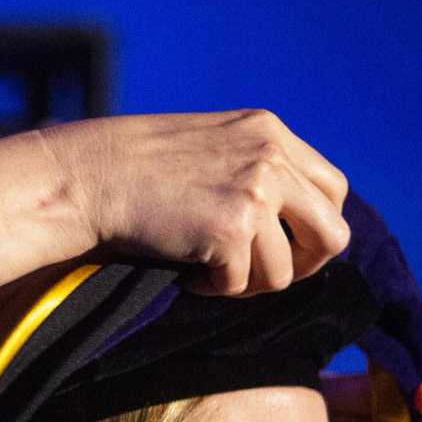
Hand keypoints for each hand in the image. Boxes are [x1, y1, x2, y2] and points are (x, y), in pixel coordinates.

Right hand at [0, 109, 351, 317]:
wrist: (88, 175)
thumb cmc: (134, 168)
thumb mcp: (209, 147)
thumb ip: (254, 168)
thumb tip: (291, 222)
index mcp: (270, 132)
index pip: (332, 189)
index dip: (316, 228)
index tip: (286, 247)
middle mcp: (272, 158)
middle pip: (333, 233)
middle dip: (304, 267)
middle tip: (262, 276)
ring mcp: (255, 192)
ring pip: (284, 271)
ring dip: (247, 284)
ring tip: (207, 272)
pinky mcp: (230, 229)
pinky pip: (240, 284)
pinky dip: (213, 289)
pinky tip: (187, 274)